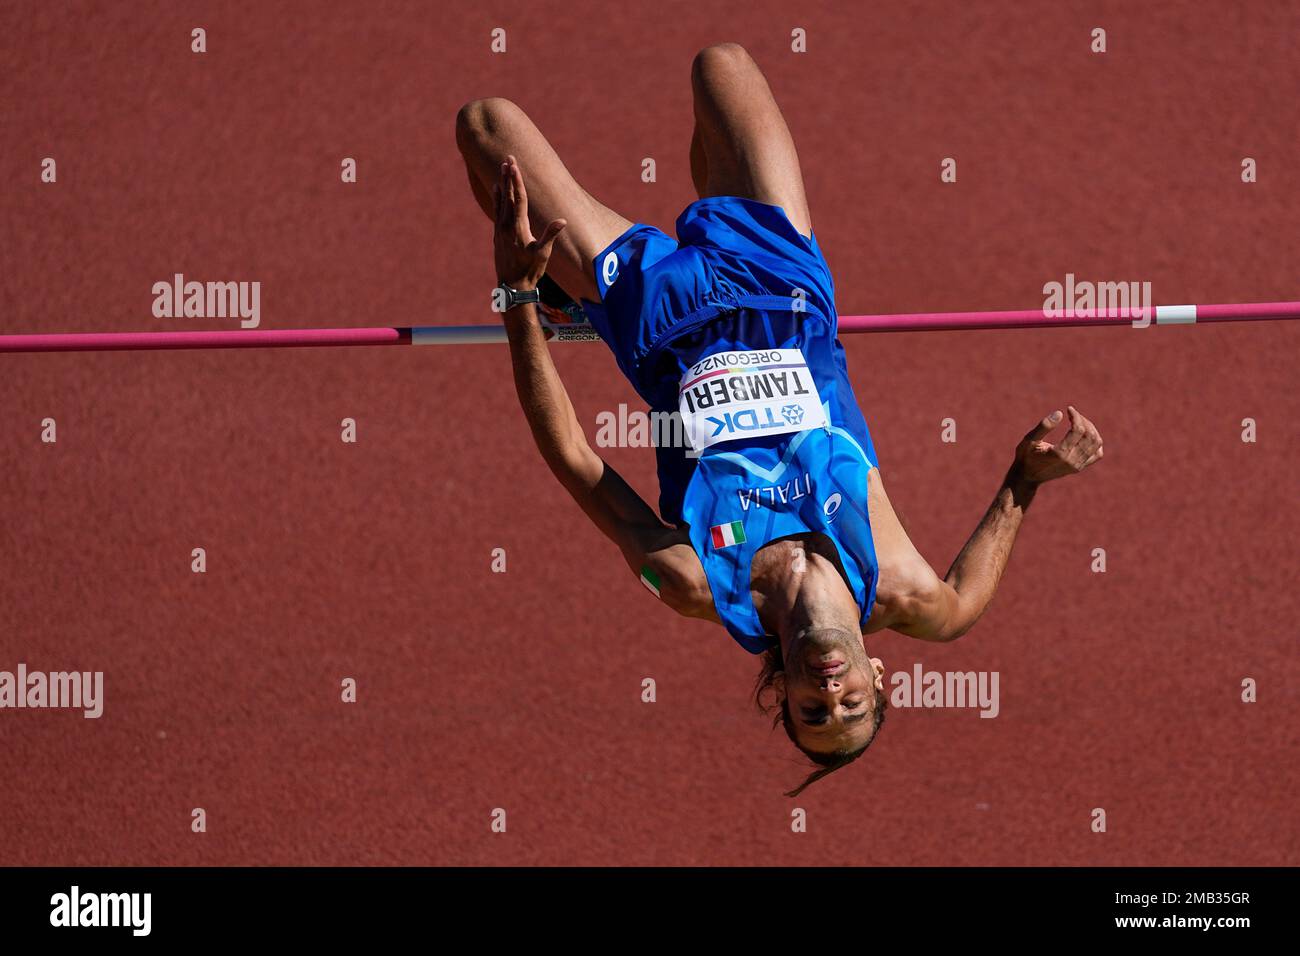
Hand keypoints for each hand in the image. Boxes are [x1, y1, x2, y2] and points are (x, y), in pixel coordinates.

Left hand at [492, 155, 565, 291]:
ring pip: (501, 200)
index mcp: (518, 227)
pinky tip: (497, 188)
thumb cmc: (530, 270)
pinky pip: (497, 210)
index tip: (514, 165)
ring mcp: (500, 229)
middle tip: (508, 158)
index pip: (518, 198)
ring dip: (503, 183)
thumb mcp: (543, 254)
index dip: (517, 180)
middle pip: (508, 195)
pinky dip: (497, 197)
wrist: (511, 285)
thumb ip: (551, 235)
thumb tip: (563, 221)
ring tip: (502, 167)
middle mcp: (506, 225)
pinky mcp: (497, 234)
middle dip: (508, 176)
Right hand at [1012, 406, 1103, 485]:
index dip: (1076, 416)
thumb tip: (1060, 412)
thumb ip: (1044, 426)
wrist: (1027, 476)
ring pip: (1096, 443)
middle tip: (1073, 414)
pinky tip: (1086, 435)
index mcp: (1060, 454)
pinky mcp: (1079, 468)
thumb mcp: (1029, 440)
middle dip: (1083, 420)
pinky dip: (1096, 442)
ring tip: (1079, 422)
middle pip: (1089, 435)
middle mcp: (1071, 461)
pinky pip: (1097, 454)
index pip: (1079, 430)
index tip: (1069, 409)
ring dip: (1091, 429)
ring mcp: (1077, 465)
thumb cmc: (1025, 456)